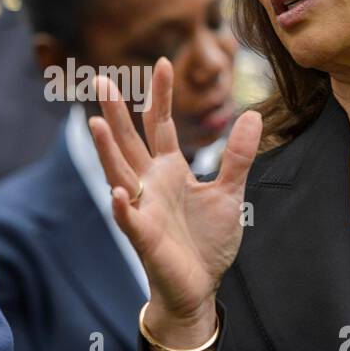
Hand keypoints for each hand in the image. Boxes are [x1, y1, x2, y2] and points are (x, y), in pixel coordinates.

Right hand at [89, 57, 261, 340]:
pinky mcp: (144, 238)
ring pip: (119, 173)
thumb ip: (238, 155)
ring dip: (107, 150)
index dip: (160, 96)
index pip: (158, 125)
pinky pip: (130, 219)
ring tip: (96, 123)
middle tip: (101, 80)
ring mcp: (144, 209)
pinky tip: (119, 191)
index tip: (163, 63)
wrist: (199, 287)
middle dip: (116, 113)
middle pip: (129, 142)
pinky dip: (124, 206)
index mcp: (169, 170)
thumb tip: (253, 115)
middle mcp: (150, 184)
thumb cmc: (206, 241)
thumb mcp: (229, 192)